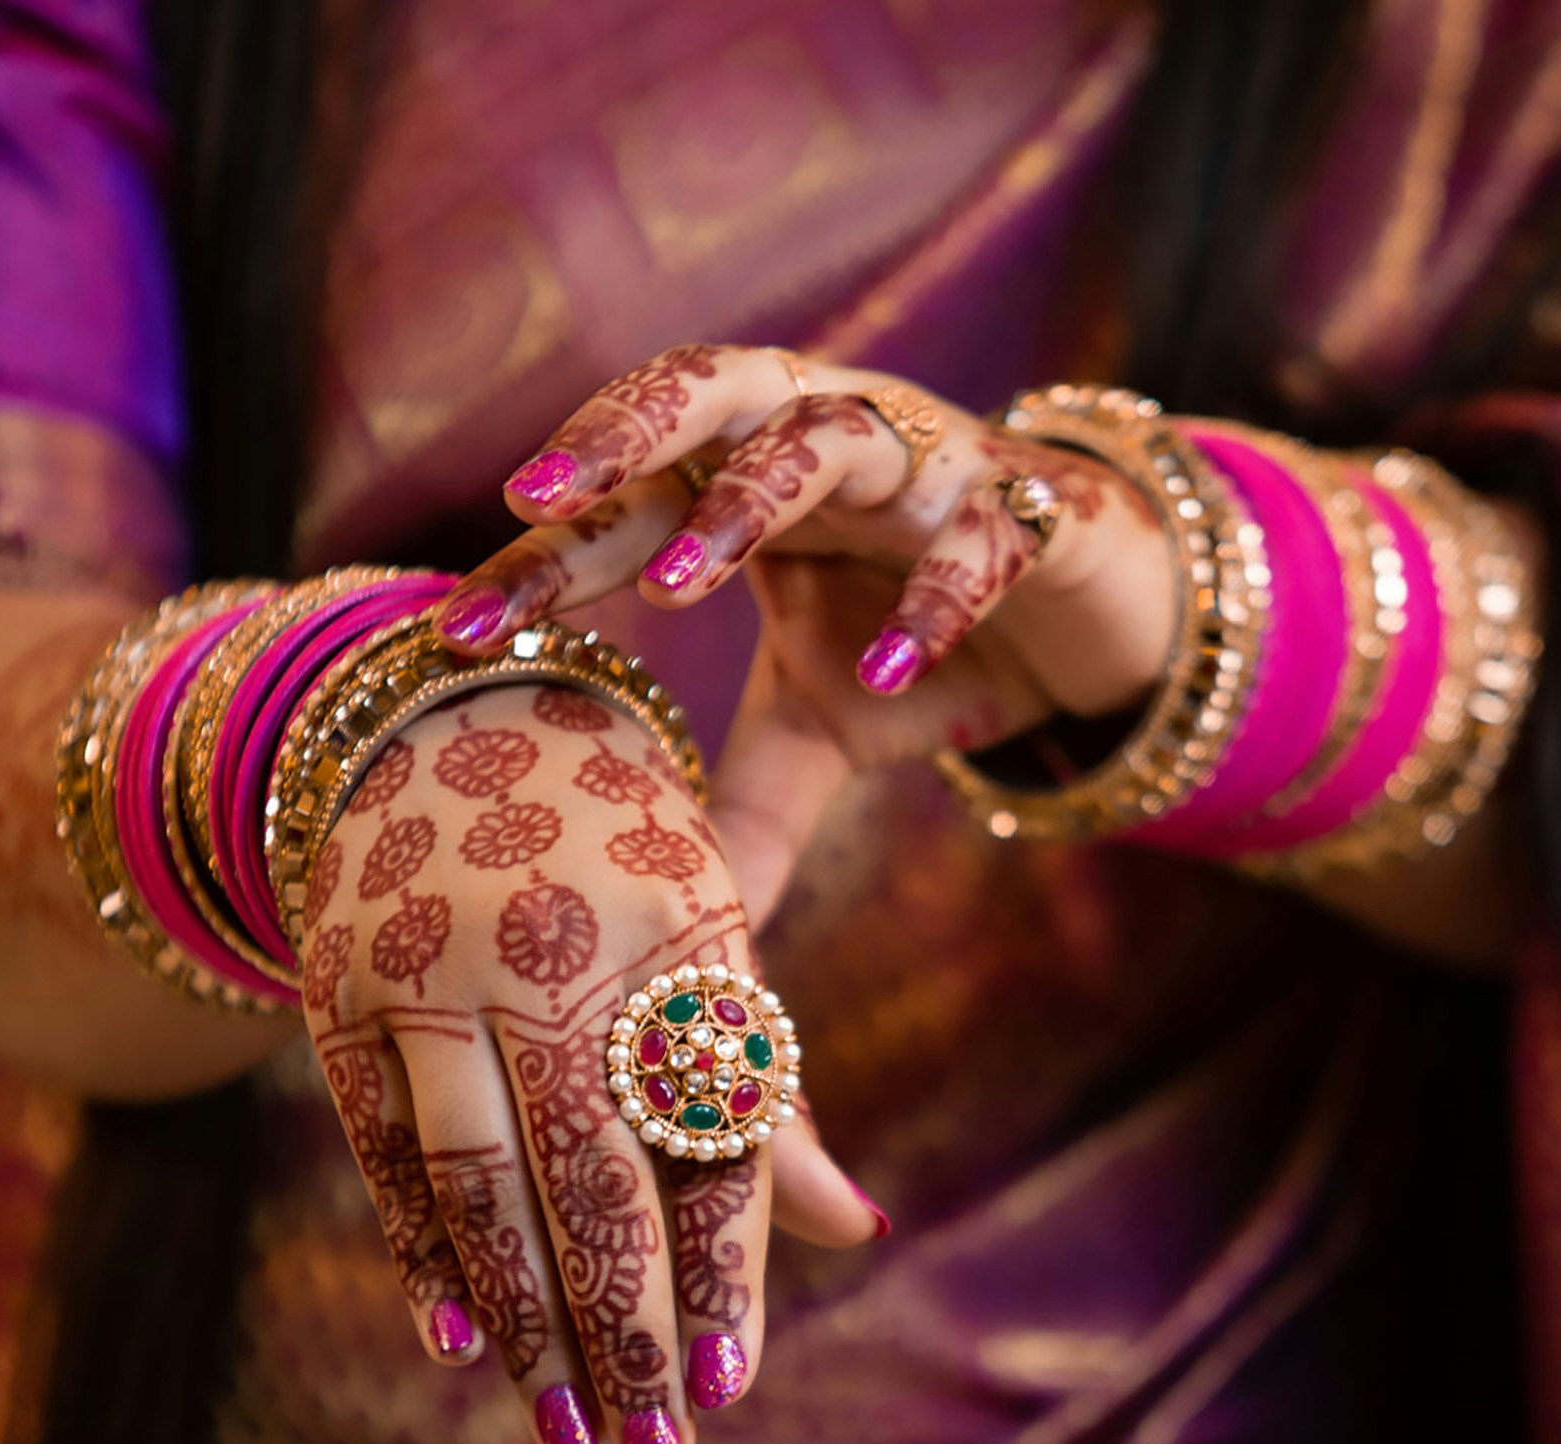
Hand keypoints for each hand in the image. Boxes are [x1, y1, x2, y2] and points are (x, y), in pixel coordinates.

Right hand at [299, 682, 877, 1443]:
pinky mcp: (344, 988)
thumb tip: (861, 1235)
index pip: (709, 1128)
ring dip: (527, 1318)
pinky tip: (457, 1340)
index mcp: (685, 928)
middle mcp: (560, 949)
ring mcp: (439, 967)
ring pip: (484, 1175)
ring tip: (568, 1430)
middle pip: (598, 1173)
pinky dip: (421, 1247)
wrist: (442, 715)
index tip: (730, 1383)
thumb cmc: (617, 860)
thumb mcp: (709, 938)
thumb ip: (765, 1092)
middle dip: (630, 1328)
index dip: (722, 1260)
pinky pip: (384, 1146)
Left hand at [431, 344, 1180, 912]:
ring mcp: (934, 464)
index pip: (632, 502)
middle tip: (537, 495)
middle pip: (713, 392)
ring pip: (831, 434)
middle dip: (621, 434)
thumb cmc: (928, 647)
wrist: (1102, 621)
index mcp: (754, 483)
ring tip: (679, 585)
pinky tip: (886, 677)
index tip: (458, 624)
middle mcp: (831, 444)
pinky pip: (979, 539)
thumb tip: (665, 935)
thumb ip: (738, 810)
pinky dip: (931, 599)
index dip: (546, 559)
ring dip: (749, 501)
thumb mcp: (820, 735)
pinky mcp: (1035, 509)